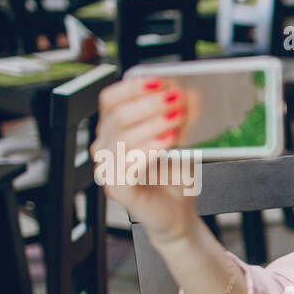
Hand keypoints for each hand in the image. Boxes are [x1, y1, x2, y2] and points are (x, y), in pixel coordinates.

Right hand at [91, 77, 194, 242]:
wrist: (179, 212)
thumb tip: (189, 92)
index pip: (110, 99)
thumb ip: (178, 118)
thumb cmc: (174, 175)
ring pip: (121, 138)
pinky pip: (126, 166)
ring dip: (151, 124)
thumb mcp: (179, 140)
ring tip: (177, 118)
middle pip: (117, 116)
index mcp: (113, 129)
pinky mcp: (117, 190)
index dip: (132, 87)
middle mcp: (104, 147)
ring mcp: (107, 169)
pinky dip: (148, 150)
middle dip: (149, 104)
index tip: (160, 81)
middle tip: (176, 100)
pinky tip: (168, 142)